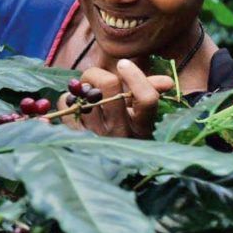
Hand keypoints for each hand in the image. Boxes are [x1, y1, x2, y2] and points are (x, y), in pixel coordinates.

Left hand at [58, 59, 174, 137]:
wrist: (100, 168)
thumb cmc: (124, 133)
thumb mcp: (140, 119)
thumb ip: (149, 94)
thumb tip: (168, 82)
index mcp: (141, 127)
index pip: (146, 100)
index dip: (136, 77)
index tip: (124, 64)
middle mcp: (119, 132)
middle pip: (108, 85)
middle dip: (96, 74)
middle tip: (94, 79)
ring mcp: (95, 135)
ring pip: (83, 92)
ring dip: (80, 87)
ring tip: (84, 94)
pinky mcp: (73, 135)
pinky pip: (65, 102)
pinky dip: (67, 98)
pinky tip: (74, 104)